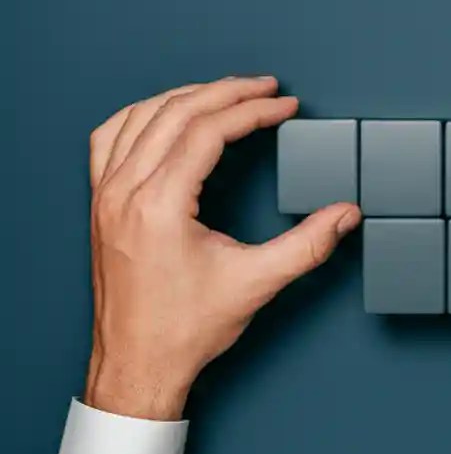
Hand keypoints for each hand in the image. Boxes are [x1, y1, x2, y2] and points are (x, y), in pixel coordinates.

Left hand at [84, 77, 361, 420]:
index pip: (207, 132)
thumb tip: (346, 215)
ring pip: (139, 117)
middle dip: (226, 92)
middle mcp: (124, 194)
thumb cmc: (182, 331)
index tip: (284, 106)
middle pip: (175, 113)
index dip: (253, 111)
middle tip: (266, 88)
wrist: (137, 366)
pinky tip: (164, 114)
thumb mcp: (256, 283)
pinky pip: (110, 139)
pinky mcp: (101, 205)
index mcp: (159, 206)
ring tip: (225, 92)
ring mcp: (106, 197)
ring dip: (186, 96)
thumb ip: (308, 244)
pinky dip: (141, 115)